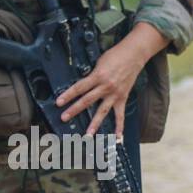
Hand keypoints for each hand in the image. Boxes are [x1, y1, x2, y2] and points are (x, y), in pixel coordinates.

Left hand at [55, 23, 168, 138]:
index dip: (68, 95)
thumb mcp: (99, 63)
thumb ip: (92, 75)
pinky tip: (117, 137)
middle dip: (74, 109)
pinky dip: (119, 126)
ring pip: (102, 111)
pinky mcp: (122, 98)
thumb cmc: (115, 55)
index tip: (59, 102)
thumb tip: (84, 85)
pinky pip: (120, 114)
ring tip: (87, 135)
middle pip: (87, 100)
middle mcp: (105, 87)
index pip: (79, 87)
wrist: (134, 54)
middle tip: (64, 118)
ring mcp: (115, 94)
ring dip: (94, 124)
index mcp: (98, 76)